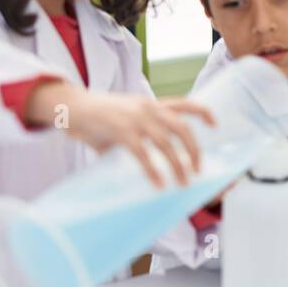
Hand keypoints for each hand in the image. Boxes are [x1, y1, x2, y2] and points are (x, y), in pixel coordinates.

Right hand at [26, 81, 214, 187]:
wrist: (71, 107)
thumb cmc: (98, 115)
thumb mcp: (125, 116)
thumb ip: (140, 133)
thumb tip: (152, 160)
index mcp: (150, 103)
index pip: (185, 103)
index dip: (203, 112)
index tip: (216, 124)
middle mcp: (147, 108)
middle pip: (182, 126)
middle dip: (194, 149)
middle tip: (198, 168)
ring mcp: (135, 118)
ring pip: (166, 142)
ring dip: (178, 164)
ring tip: (182, 181)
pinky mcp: (120, 130)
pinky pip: (143, 153)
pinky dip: (153, 170)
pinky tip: (158, 183)